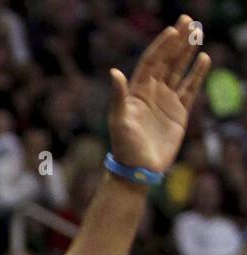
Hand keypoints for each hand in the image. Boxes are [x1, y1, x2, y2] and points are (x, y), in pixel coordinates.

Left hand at [107, 15, 209, 174]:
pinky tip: (203, 59)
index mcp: (136, 92)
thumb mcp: (119, 121)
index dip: (162, 46)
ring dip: (188, 52)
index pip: (151, 62)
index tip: (173, 30)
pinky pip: (190, 88)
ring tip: (198, 33)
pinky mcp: (179, 112)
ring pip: (179, 71)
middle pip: (167, 62)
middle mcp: (151, 93)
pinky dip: (197, 74)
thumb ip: (118, 96)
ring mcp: (166, 101)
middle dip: (177, 42)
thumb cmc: (124, 147)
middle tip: (189, 21)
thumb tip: (114, 72)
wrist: (138, 170)